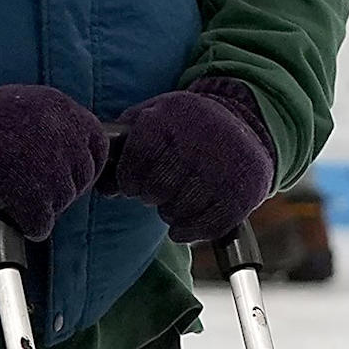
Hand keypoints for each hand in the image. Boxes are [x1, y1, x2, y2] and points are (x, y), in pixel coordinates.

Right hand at [0, 80, 110, 238]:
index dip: (82, 164)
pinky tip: (10, 211)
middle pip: (82, 177)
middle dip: (62, 187)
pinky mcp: (31, 196)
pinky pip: (42, 223)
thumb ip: (55, 123)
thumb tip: (76, 148)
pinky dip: (28, 225)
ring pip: (63, 202)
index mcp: (63, 109)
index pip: (98, 145)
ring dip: (42, 205)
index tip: (66, 173)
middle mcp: (63, 135)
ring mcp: (50, 167)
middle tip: (32, 185)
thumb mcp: (25, 105)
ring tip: (12, 191)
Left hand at [99, 79, 275, 246]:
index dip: (130, 179)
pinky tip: (191, 217)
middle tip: (162, 187)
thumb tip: (103, 187)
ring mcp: (223, 170)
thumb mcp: (153, 119)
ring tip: (180, 197)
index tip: (136, 180)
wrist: (245, 124)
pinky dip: (192, 229)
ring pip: (178, 211)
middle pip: (156, 190)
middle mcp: (198, 143)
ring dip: (172, 212)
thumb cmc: (187, 126)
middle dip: (152, 194)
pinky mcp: (242, 194)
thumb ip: (124, 147)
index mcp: (170, 119)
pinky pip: (205, 227)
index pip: (135, 163)